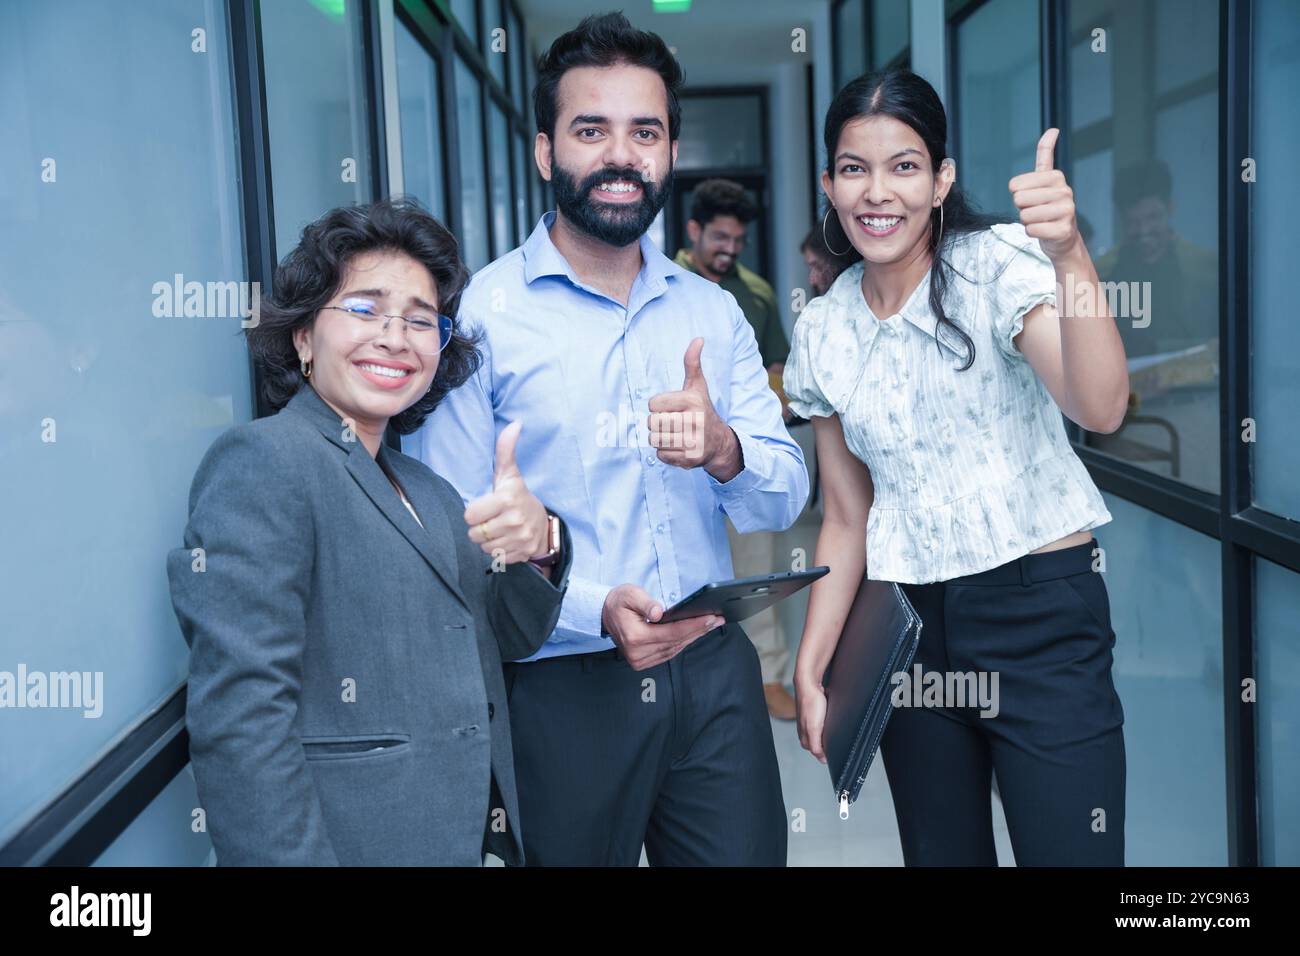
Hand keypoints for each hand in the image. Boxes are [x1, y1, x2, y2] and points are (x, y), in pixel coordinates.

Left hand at [464, 421, 548, 563]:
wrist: (544, 525)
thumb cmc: (518, 496)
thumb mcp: (510, 474)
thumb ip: (505, 450)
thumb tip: (514, 424)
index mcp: (507, 500)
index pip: (470, 515)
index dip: (474, 512)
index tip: (485, 508)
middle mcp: (514, 521)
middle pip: (475, 534)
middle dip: (480, 528)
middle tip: (492, 520)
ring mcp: (519, 539)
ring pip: (484, 547)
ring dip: (487, 541)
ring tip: (499, 530)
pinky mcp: (521, 554)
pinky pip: (495, 557)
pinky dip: (498, 551)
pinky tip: (506, 540)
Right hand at [601, 583, 723, 670]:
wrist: (604, 615)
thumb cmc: (619, 602)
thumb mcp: (630, 594)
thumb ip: (645, 603)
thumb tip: (658, 613)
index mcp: (635, 637)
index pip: (671, 632)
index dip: (693, 625)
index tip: (710, 617)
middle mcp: (637, 653)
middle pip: (676, 642)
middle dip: (699, 630)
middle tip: (717, 619)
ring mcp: (640, 660)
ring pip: (674, 649)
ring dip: (694, 637)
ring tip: (710, 625)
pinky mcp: (643, 662)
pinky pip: (669, 653)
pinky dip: (683, 643)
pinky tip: (695, 633)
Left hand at [647, 338, 741, 480]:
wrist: (718, 442)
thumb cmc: (701, 410)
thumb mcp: (698, 386)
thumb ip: (692, 363)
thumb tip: (698, 339)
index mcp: (691, 401)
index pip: (652, 405)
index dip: (658, 406)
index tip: (672, 408)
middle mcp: (693, 421)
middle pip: (651, 423)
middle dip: (658, 423)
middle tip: (673, 423)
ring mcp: (692, 442)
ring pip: (654, 440)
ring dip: (661, 438)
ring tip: (675, 434)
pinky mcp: (689, 459)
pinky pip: (660, 455)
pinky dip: (665, 453)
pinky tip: (678, 447)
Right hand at [795, 679, 827, 763]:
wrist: (809, 683)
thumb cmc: (811, 703)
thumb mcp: (813, 728)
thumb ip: (816, 745)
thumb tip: (821, 759)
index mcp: (804, 736)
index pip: (815, 751)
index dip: (825, 754)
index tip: (835, 753)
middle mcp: (805, 729)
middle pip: (817, 742)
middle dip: (826, 743)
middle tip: (837, 742)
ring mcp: (809, 720)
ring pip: (820, 732)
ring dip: (827, 733)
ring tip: (835, 732)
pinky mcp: (814, 711)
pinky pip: (822, 721)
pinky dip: (827, 723)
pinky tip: (832, 720)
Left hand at [1008, 128, 1082, 262]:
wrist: (1063, 236)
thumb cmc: (1048, 206)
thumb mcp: (1045, 179)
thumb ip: (1045, 155)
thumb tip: (1053, 130)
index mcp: (1056, 177)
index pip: (1015, 185)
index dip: (1017, 194)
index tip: (1032, 196)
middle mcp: (1065, 191)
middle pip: (1019, 200)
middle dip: (1022, 208)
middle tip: (1036, 210)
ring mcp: (1067, 211)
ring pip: (1025, 216)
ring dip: (1027, 222)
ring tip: (1041, 220)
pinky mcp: (1063, 230)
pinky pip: (1031, 230)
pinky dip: (1032, 233)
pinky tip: (1044, 230)